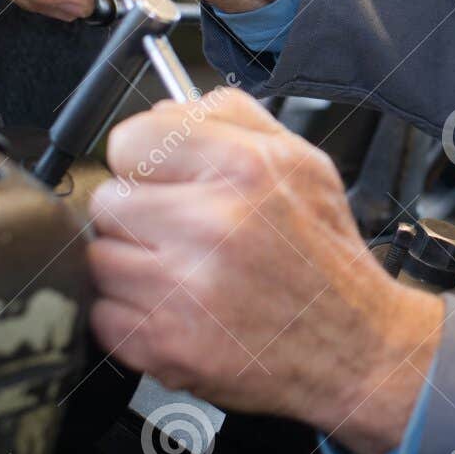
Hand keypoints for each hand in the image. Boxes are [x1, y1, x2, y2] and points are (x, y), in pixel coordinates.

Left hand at [87, 88, 442, 453]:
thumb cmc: (325, 255)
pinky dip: (133, 315)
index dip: (144, 159)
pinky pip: (104, 314)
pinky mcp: (164, 344)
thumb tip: (163, 109)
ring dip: (133, 265)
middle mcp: (211, 224)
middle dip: (139, 215)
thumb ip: (232, 117)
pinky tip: (180, 309)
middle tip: (183, 232)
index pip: (129, 140)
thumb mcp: (302, 162)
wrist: (354, 344)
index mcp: (244, 168)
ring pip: (101, 258)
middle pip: (107, 200)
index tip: (161, 177)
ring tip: (185, 272)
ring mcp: (183, 289)